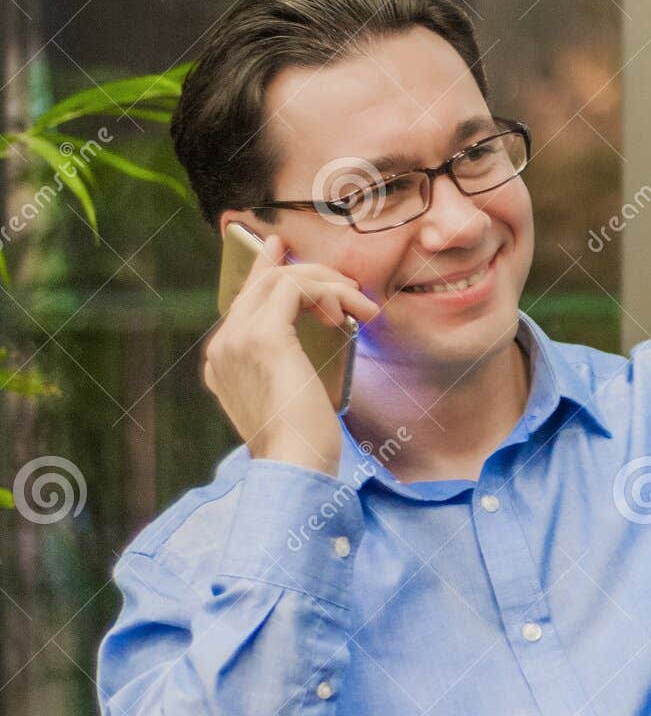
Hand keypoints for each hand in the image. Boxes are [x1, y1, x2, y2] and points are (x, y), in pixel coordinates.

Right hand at [202, 233, 378, 476]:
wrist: (295, 468)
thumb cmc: (305, 443)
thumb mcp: (294, 397)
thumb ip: (291, 365)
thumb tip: (321, 332)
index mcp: (224, 363)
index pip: (243, 301)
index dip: (263, 269)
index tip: (282, 248)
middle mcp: (222, 347)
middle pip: (261, 284)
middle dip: (310, 274)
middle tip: (349, 285)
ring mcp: (237, 339)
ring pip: (280, 279)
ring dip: (329, 285)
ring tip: (362, 307)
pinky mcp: (264, 337)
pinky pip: (295, 287)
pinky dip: (328, 291)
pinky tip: (349, 313)